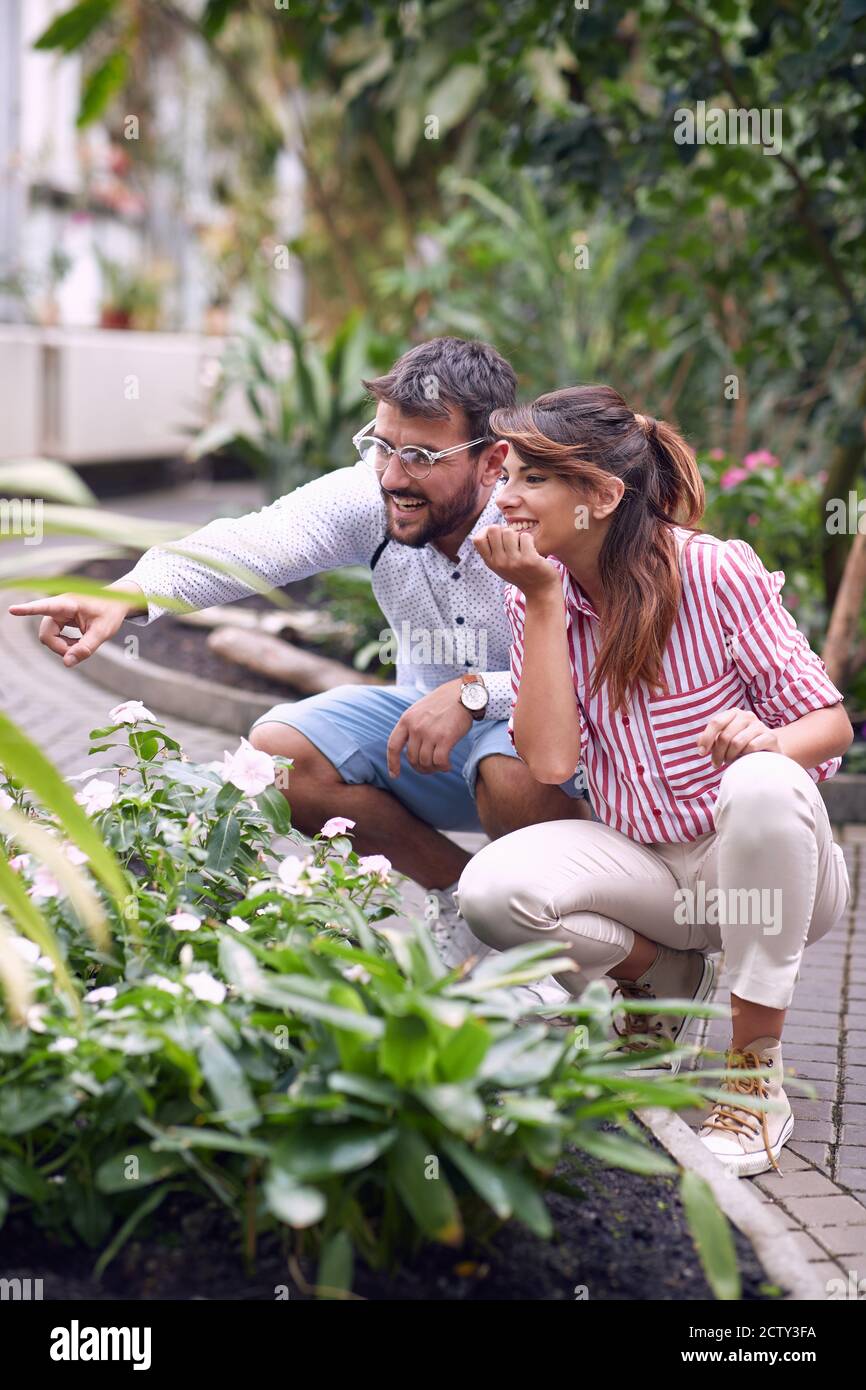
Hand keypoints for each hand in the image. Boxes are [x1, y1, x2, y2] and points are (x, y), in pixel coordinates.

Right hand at [8, 584, 144, 665]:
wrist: (117, 603)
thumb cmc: (111, 613)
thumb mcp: (102, 632)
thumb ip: (85, 648)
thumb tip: (67, 663)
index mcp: (69, 604)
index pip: (45, 607)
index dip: (28, 610)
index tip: (12, 610)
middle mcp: (59, 607)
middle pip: (46, 634)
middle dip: (59, 647)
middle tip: (78, 653)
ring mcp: (59, 614)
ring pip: (49, 637)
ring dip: (63, 646)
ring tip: (82, 645)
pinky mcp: (60, 620)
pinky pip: (55, 636)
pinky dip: (65, 644)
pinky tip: (78, 643)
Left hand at [386, 679, 472, 776]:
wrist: (463, 694)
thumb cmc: (443, 703)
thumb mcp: (419, 710)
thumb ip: (412, 726)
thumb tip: (410, 751)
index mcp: (407, 719)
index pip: (393, 746)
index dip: (392, 763)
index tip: (395, 775)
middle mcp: (416, 727)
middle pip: (412, 758)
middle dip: (420, 767)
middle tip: (429, 768)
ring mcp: (430, 733)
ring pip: (425, 762)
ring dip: (433, 768)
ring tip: (440, 766)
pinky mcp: (445, 738)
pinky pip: (439, 761)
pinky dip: (443, 767)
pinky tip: (448, 766)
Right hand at [472, 525, 558, 597]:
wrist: (541, 591)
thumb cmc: (522, 573)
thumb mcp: (502, 566)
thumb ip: (494, 551)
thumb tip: (490, 528)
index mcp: (490, 563)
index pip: (477, 539)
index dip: (487, 532)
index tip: (498, 537)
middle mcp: (499, 562)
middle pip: (493, 530)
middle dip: (503, 530)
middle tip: (513, 540)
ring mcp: (513, 562)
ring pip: (509, 532)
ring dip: (518, 536)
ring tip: (523, 547)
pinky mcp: (528, 560)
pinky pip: (525, 537)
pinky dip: (530, 540)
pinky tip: (532, 550)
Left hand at [696, 708, 781, 767]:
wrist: (769, 749)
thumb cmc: (742, 745)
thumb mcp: (724, 740)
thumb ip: (710, 739)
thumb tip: (699, 743)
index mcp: (733, 713)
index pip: (716, 722)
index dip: (707, 738)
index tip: (702, 753)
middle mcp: (747, 716)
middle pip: (725, 736)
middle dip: (718, 753)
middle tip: (717, 763)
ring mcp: (760, 725)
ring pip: (737, 742)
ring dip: (730, 756)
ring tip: (730, 761)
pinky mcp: (770, 737)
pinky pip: (752, 747)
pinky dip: (745, 755)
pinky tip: (745, 758)